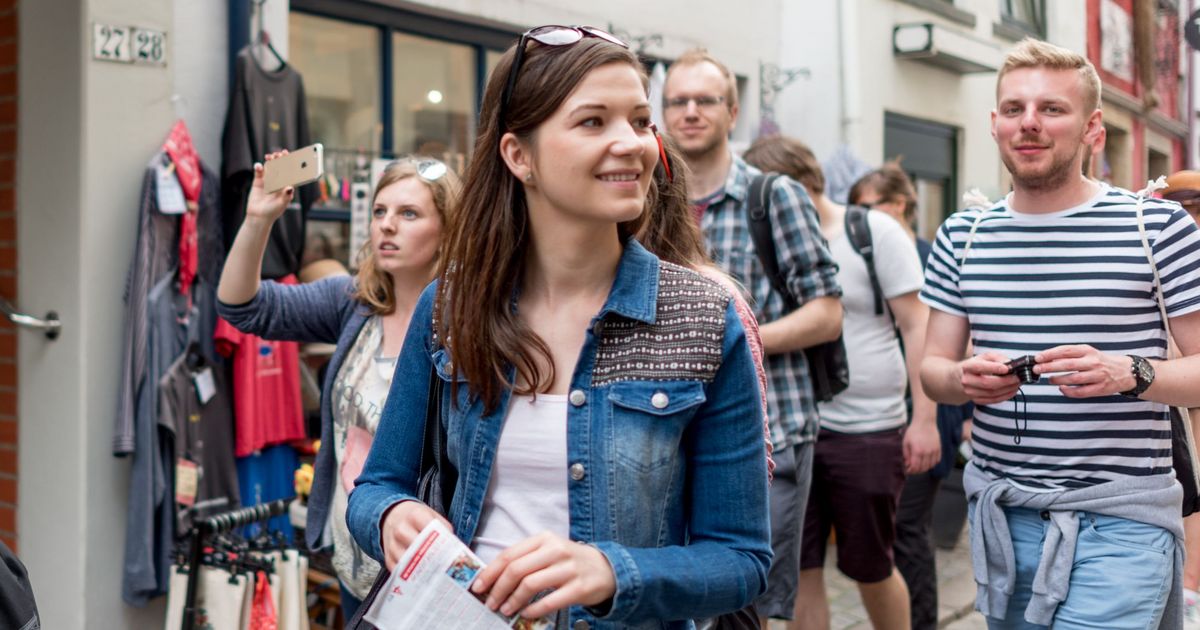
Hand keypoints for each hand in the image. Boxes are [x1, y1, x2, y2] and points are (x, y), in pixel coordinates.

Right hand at [245, 151, 294, 224]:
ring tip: (270, 156)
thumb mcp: (281, 204)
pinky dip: (259, 167)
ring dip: (271, 161)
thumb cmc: (272, 212)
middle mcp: (278, 182)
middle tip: (279, 153)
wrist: (258, 217)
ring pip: (270, 167)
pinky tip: (259, 166)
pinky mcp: (258, 182)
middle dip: (280, 160)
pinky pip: (259, 172)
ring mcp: (268, 181)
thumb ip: (286, 196)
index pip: (290, 172)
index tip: (290, 157)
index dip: (291, 164)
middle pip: (280, 167)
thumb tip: (290, 187)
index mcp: (286, 186)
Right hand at [380, 500, 452, 571]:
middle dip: (433, 559)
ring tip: (435, 575)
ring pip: (408, 563)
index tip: (450, 554)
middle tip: (445, 568)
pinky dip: (411, 577)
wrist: (392, 516)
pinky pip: (400, 572)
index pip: (430, 531)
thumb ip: (444, 528)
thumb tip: (454, 548)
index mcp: (415, 516)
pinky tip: (422, 579)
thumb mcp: (432, 515)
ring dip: (422, 571)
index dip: (441, 544)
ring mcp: (392, 545)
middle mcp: (401, 530)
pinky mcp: (388, 558)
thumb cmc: (416, 518)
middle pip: (419, 549)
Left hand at [469, 531, 615, 619]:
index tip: (478, 586)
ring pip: (531, 584)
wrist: (606, 569)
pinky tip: (526, 614)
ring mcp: (568, 569)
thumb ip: (525, 560)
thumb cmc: (570, 562)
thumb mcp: (548, 552)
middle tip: (490, 603)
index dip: (490, 572)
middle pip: (517, 569)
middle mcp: (556, 550)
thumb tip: (493, 580)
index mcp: (544, 539)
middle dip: (498, 589)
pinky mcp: (579, 587)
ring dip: (513, 600)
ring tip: (506, 610)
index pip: (509, 555)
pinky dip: (534, 610)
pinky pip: (550, 601)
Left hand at [903, 418, 941, 474]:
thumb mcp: (906, 442)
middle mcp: (927, 452)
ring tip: (920, 466)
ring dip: (925, 468)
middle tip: (913, 469)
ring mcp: (934, 451)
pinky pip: (937, 460)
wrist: (925, 422)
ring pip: (931, 465)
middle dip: (917, 471)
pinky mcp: (939, 448)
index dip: (911, 471)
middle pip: (923, 468)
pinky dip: (932, 463)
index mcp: (917, 451)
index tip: (908, 470)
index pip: (915, 467)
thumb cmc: (913, 431)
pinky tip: (927, 461)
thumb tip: (907, 464)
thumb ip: (906, 454)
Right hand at [960, 352, 1020, 404]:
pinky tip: (1012, 390)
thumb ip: (998, 358)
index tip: (1007, 369)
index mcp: (967, 366)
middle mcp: (966, 380)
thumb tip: (1010, 365)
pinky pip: (993, 400)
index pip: (979, 367)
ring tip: (1017, 384)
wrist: (966, 376)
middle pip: (987, 383)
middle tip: (1017, 378)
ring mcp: (970, 392)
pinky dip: (1005, 396)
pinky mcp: (976, 400)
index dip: (994, 368)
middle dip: (1005, 381)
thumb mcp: (987, 357)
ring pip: (992, 393)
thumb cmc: (980, 365)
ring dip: (1008, 389)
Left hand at [1035, 345, 1134, 397]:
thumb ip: (1070, 355)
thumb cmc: (1101, 361)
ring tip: (1049, 380)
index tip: (1038, 357)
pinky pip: (1081, 392)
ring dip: (1058, 380)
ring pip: (1074, 379)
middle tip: (1037, 369)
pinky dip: (1069, 391)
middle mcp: (1093, 362)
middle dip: (1050, 367)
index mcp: (1088, 351)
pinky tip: (1062, 389)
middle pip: (1068, 364)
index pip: (1066, 350)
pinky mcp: (1100, 388)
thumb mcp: (1087, 353)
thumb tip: (1047, 359)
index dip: (1050, 354)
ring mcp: (1097, 376)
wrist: (1126, 371)